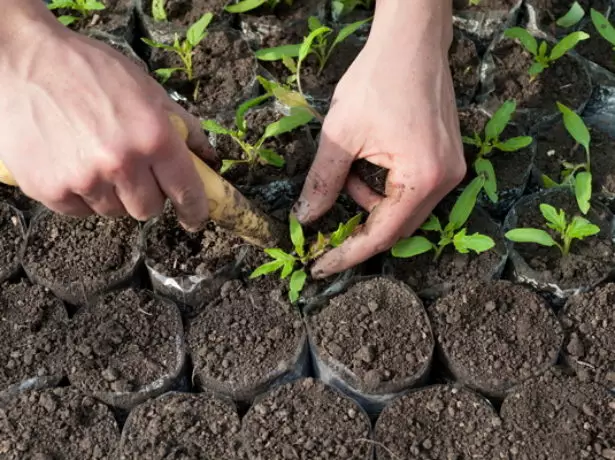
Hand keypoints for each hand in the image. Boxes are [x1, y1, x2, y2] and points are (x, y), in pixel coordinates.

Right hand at [0, 1, 214, 230]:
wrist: (23, 61)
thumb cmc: (90, 71)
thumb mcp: (148, 90)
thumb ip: (183, 128)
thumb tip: (208, 158)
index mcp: (153, 138)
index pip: (187, 192)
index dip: (195, 211)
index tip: (194, 218)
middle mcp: (121, 163)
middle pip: (148, 210)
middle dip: (147, 195)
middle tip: (134, 171)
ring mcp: (83, 180)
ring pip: (114, 211)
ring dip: (112, 194)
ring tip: (96, 159)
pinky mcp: (49, 189)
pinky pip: (80, 211)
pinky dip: (82, 196)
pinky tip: (72, 164)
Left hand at [292, 0, 465, 277]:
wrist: (411, 41)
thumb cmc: (377, 80)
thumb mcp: (340, 135)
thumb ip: (322, 183)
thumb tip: (305, 219)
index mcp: (423, 178)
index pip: (382, 234)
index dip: (348, 254)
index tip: (320, 266)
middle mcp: (445, 181)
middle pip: (397, 227)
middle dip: (358, 227)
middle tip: (325, 230)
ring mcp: (450, 170)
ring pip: (402, 208)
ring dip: (368, 201)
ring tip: (347, 172)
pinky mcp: (446, 159)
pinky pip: (411, 189)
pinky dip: (383, 187)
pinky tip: (367, 161)